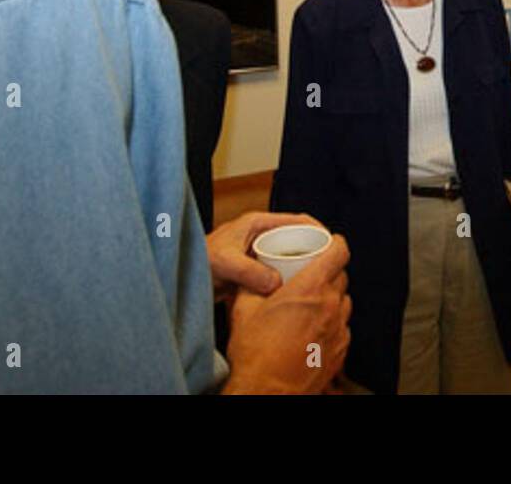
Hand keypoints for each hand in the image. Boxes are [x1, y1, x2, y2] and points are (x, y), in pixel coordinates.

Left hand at [206, 210, 322, 300]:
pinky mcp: (252, 268)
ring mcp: (256, 252)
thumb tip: (276, 282)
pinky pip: (277, 270)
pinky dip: (287, 277)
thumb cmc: (197, 260)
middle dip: (312, 250)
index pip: (297, 219)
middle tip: (326, 267)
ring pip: (288, 256)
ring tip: (313, 280)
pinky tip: (292, 290)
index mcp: (256, 223)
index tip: (331, 244)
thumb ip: (251, 271)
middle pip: (296, 238)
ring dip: (299, 266)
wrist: (179, 276)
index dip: (317, 229)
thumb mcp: (226, 263)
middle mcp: (259, 235)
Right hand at [222, 235, 352, 394]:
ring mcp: (339, 330)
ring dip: (332, 298)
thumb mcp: (244, 308)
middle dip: (329, 272)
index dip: (335, 243)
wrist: (267, 391)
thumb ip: (252, 284)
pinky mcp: (340, 351)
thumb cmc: (256, 354)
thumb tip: (253, 275)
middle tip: (310, 276)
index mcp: (311, 289)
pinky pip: (342, 328)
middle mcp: (331, 306)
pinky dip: (332, 323)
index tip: (328, 243)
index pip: (339, 252)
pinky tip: (314, 329)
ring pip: (344, 302)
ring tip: (311, 304)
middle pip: (342, 276)